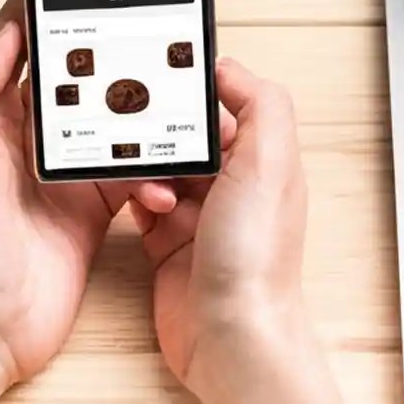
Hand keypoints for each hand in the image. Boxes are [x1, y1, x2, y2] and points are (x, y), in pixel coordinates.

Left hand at [0, 0, 173, 380]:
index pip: (18, 50)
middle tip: (134, 22)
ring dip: (135, 103)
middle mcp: (28, 142)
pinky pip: (131, 168)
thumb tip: (5, 33)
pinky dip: (150, 158)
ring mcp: (64, 174)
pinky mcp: (96, 206)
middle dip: (104, 52)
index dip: (40, 13)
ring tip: (161, 79)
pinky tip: (163, 149)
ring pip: (109, 119)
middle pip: (74, 80)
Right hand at [129, 58, 353, 403]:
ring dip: (147, 165)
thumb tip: (229, 68)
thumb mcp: (269, 163)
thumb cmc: (256, 259)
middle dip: (162, 127)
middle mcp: (234, 186)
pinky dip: (135, 197)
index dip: (197, 89)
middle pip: (188, 135)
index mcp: (264, 160)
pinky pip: (141, 203)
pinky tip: (135, 199)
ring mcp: (200, 215)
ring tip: (148, 176)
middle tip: (135, 116)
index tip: (164, 70)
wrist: (230, 335)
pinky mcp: (168, 243)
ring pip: (161, 166)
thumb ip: (259, 104)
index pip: (228, 104)